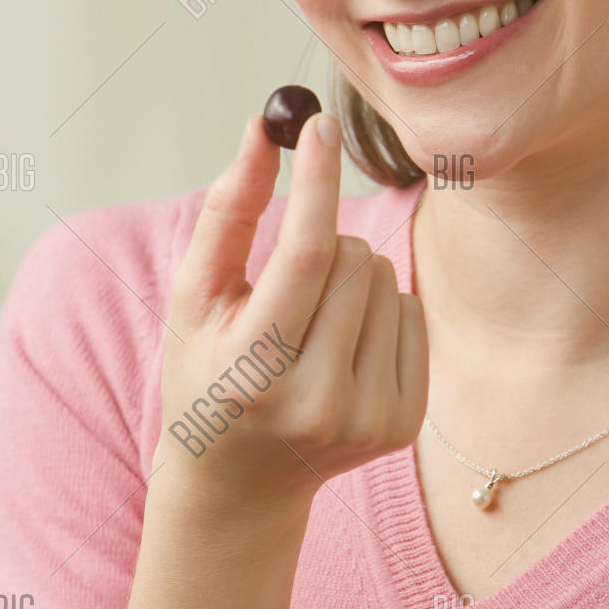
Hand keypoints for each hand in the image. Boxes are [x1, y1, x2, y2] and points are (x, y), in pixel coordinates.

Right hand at [155, 110, 426, 508]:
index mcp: (254, 370)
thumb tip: (263, 130)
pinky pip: (413, 314)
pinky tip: (342, 346)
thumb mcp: (195, 299)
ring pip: (387, 281)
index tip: (318, 127)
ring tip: (311, 322)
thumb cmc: (207, 373)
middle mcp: (317, 401)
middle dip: (326, 242)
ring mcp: (367, 418)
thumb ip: (228, 214)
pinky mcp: (404, 424)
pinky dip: (381, 310)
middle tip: (291, 279)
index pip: (306, 255)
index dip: (317, 184)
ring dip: (353, 278)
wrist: (239, 482)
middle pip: (354, 259)